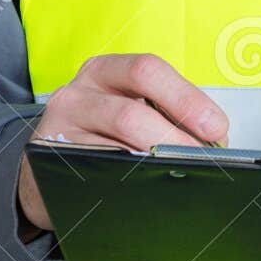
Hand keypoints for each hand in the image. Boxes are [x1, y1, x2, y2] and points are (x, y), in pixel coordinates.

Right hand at [17, 53, 226, 230]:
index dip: (186, 98)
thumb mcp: (127, 107)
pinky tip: (146, 190)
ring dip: (154, 165)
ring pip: (113, 148)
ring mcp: (58, 129)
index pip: (148, 70)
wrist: (45, 164)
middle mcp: (77, 93)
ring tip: (179, 175)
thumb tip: (213, 139)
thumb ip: (166, 114)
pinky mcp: (48, 163)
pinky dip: (127, 183)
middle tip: (201, 159)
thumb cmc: (101, 132)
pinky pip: (95, 175)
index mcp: (105, 70)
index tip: (216, 127)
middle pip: (131, 113)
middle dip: (174, 139)